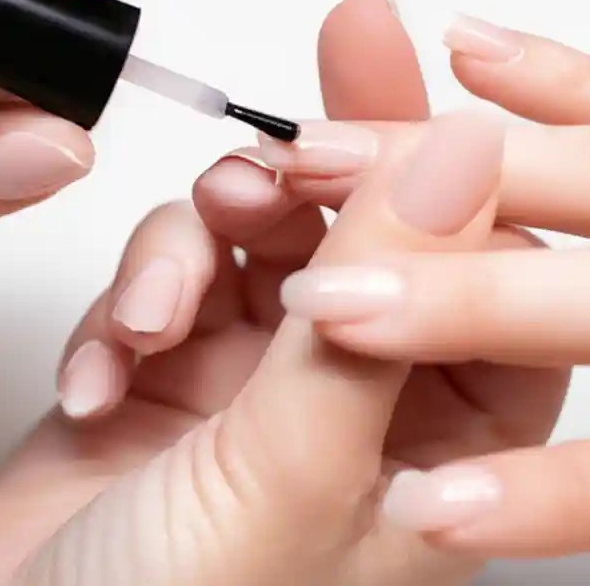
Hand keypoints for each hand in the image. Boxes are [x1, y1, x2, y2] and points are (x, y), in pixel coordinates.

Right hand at [0, 0, 567, 585]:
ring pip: (258, 236)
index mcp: (450, 449)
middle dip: (314, 176)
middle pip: (372, 232)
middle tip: (277, 140)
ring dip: (195, 249)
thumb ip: (379, 301)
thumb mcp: (294, 464)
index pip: (490, 276)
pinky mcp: (171, 376)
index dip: (441, 190)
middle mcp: (366, 405)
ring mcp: (265, 386)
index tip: (385, 126)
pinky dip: (123, 305)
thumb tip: (467, 153)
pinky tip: (99, 381)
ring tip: (155, 310)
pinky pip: (165, 276)